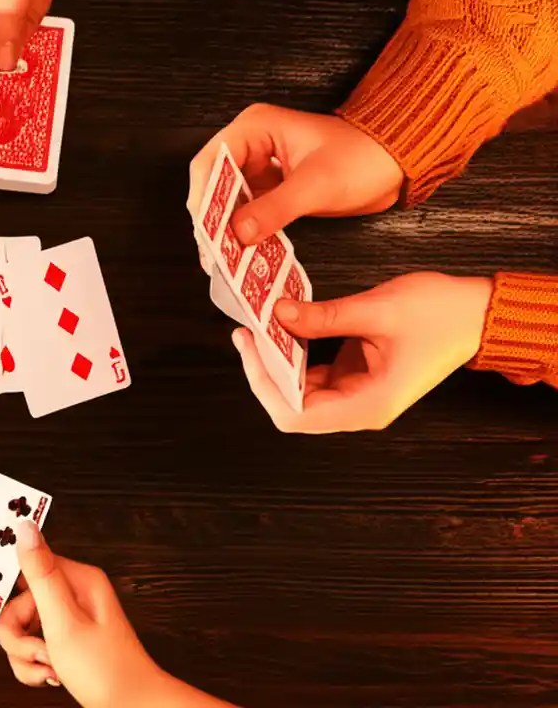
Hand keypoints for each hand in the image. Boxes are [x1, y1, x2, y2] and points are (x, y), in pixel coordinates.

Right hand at [0, 522, 165, 706]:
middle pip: (17, 608)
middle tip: (41, 653)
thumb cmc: (106, 670)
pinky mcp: (64, 641)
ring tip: (50, 668)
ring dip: (26, 657)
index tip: (22, 626)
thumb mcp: (63, 620)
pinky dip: (34, 667)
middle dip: (20, 639)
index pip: (23, 574)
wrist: (131, 707)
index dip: (14, 604)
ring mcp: (68, 620)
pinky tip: (52, 675)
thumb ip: (41, 574)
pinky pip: (31, 648)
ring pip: (21, 631)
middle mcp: (72, 595)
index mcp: (76, 580)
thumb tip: (26, 527)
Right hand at [187, 103, 402, 245]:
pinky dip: (242, 230)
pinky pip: (246, 210)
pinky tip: (240, 252)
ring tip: (222, 257)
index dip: (203, 197)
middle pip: (213, 182)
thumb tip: (239, 234)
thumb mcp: (317, 184)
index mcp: (256, 127)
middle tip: (211, 250)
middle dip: (211, 217)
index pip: (211, 161)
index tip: (205, 229)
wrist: (396, 163)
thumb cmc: (364, 158)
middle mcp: (252, 143)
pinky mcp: (271, 187)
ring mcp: (260, 166)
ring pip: (227, 200)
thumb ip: (275, 208)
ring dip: (224, 227)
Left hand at [234, 272, 492, 432]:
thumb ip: (323, 317)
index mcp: (368, 406)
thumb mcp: (376, 309)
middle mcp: (359, 409)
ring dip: (278, 361)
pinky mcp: (356, 376)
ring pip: (300, 390)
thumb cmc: (440, 315)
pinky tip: (283, 326)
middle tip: (247, 331)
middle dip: (265, 370)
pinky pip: (315, 373)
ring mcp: (357, 394)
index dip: (264, 385)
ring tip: (259, 325)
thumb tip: (277, 314)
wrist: (479, 313)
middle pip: (293, 406)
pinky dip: (295, 352)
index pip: (295, 414)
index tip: (250, 347)